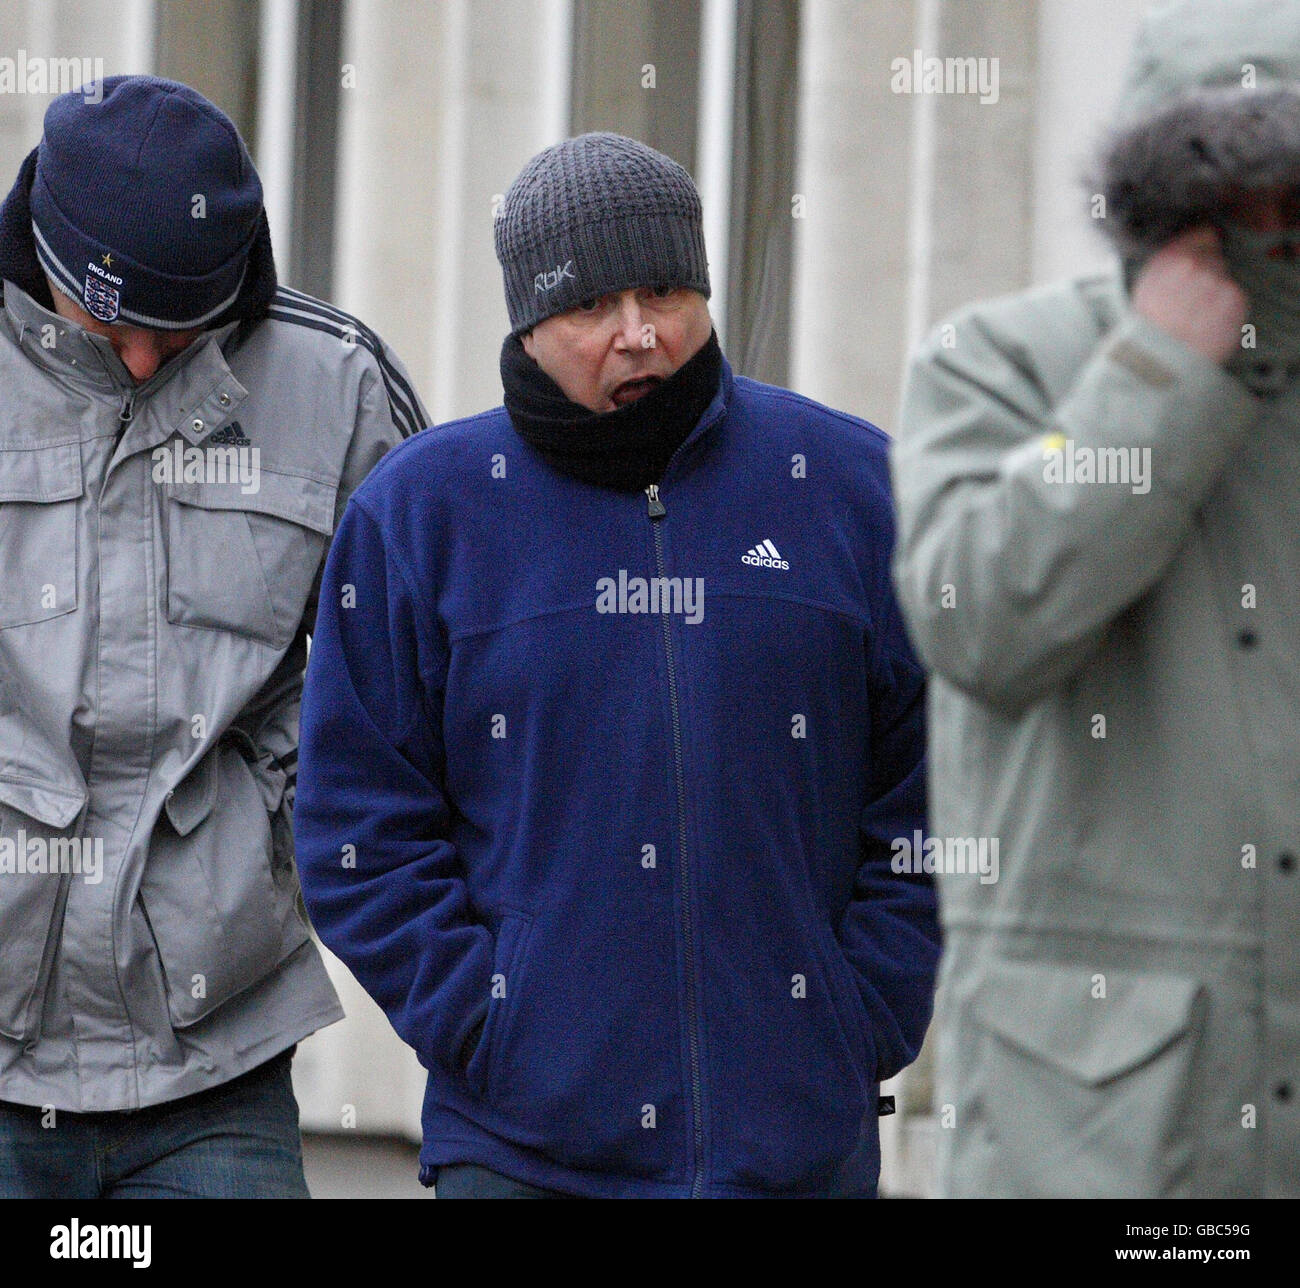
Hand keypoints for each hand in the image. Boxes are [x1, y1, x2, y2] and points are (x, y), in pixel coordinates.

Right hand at [1131, 226, 1247, 365]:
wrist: (1157, 363)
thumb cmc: (1145, 331)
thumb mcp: (1143, 288)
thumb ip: (1168, 264)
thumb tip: (1193, 247)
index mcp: (1169, 259)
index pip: (1202, 235)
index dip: (1199, 249)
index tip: (1196, 261)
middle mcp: (1195, 264)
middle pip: (1214, 259)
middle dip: (1206, 275)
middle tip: (1190, 301)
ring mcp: (1217, 281)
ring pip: (1224, 280)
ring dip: (1215, 295)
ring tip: (1196, 317)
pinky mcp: (1234, 300)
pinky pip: (1234, 299)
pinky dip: (1224, 312)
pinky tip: (1206, 325)